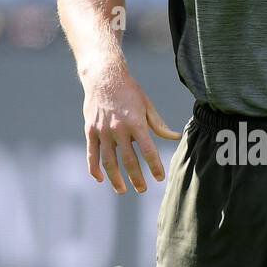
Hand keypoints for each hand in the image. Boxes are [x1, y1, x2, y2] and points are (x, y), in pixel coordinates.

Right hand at [82, 58, 181, 193]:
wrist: (103, 76)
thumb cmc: (129, 91)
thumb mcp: (147, 105)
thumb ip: (159, 125)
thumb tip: (176, 138)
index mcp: (136, 123)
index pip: (148, 150)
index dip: (155, 166)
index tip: (160, 178)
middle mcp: (118, 129)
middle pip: (128, 160)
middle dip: (136, 178)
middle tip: (143, 190)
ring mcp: (102, 131)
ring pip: (108, 162)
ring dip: (115, 179)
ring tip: (123, 190)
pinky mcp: (90, 131)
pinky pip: (92, 154)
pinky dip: (95, 169)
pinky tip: (101, 179)